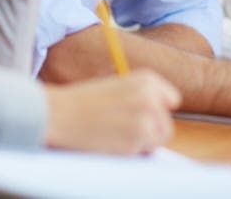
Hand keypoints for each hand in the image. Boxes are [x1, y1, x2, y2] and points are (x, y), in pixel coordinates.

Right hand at [44, 70, 180, 154]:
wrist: (59, 114)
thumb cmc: (82, 101)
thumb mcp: (116, 86)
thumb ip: (141, 97)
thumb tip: (161, 114)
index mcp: (146, 79)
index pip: (170, 100)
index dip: (156, 110)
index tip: (142, 113)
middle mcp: (151, 96)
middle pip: (166, 123)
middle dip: (150, 130)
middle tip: (124, 128)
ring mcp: (146, 119)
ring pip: (158, 139)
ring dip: (143, 142)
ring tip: (117, 134)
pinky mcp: (138, 140)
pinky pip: (144, 152)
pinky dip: (132, 151)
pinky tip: (111, 141)